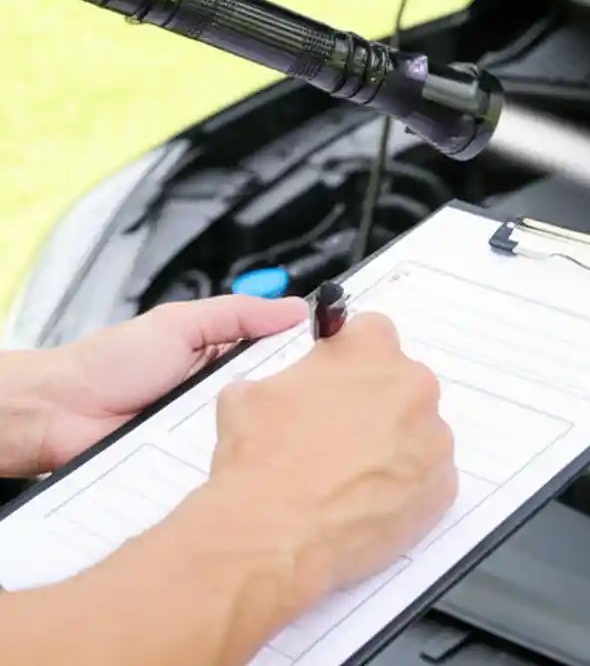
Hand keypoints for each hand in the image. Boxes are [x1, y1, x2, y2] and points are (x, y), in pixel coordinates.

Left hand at [0, 296, 306, 475]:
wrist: (60, 413)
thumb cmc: (110, 363)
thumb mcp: (180, 323)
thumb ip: (238, 313)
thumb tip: (296, 308)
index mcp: (225, 359)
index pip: (282, 357)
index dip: (310, 357)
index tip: (343, 355)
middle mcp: (224, 398)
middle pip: (278, 400)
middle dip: (298, 400)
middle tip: (327, 397)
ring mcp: (213, 434)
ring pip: (258, 436)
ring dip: (270, 433)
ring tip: (297, 433)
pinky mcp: (198, 467)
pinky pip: (228, 465)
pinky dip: (237, 462)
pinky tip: (254, 460)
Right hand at [208, 312, 456, 600]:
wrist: (274, 534)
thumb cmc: (257, 459)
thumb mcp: (250, 393)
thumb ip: (292, 377)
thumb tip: (299, 387)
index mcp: (369, 350)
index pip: (372, 333)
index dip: (351, 358)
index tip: (339, 379)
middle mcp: (413, 386)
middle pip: (401, 385)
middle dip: (375, 405)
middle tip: (340, 436)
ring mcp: (434, 438)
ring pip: (417, 433)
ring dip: (393, 446)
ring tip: (350, 478)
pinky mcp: (444, 486)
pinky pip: (427, 478)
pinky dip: (404, 487)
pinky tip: (366, 502)